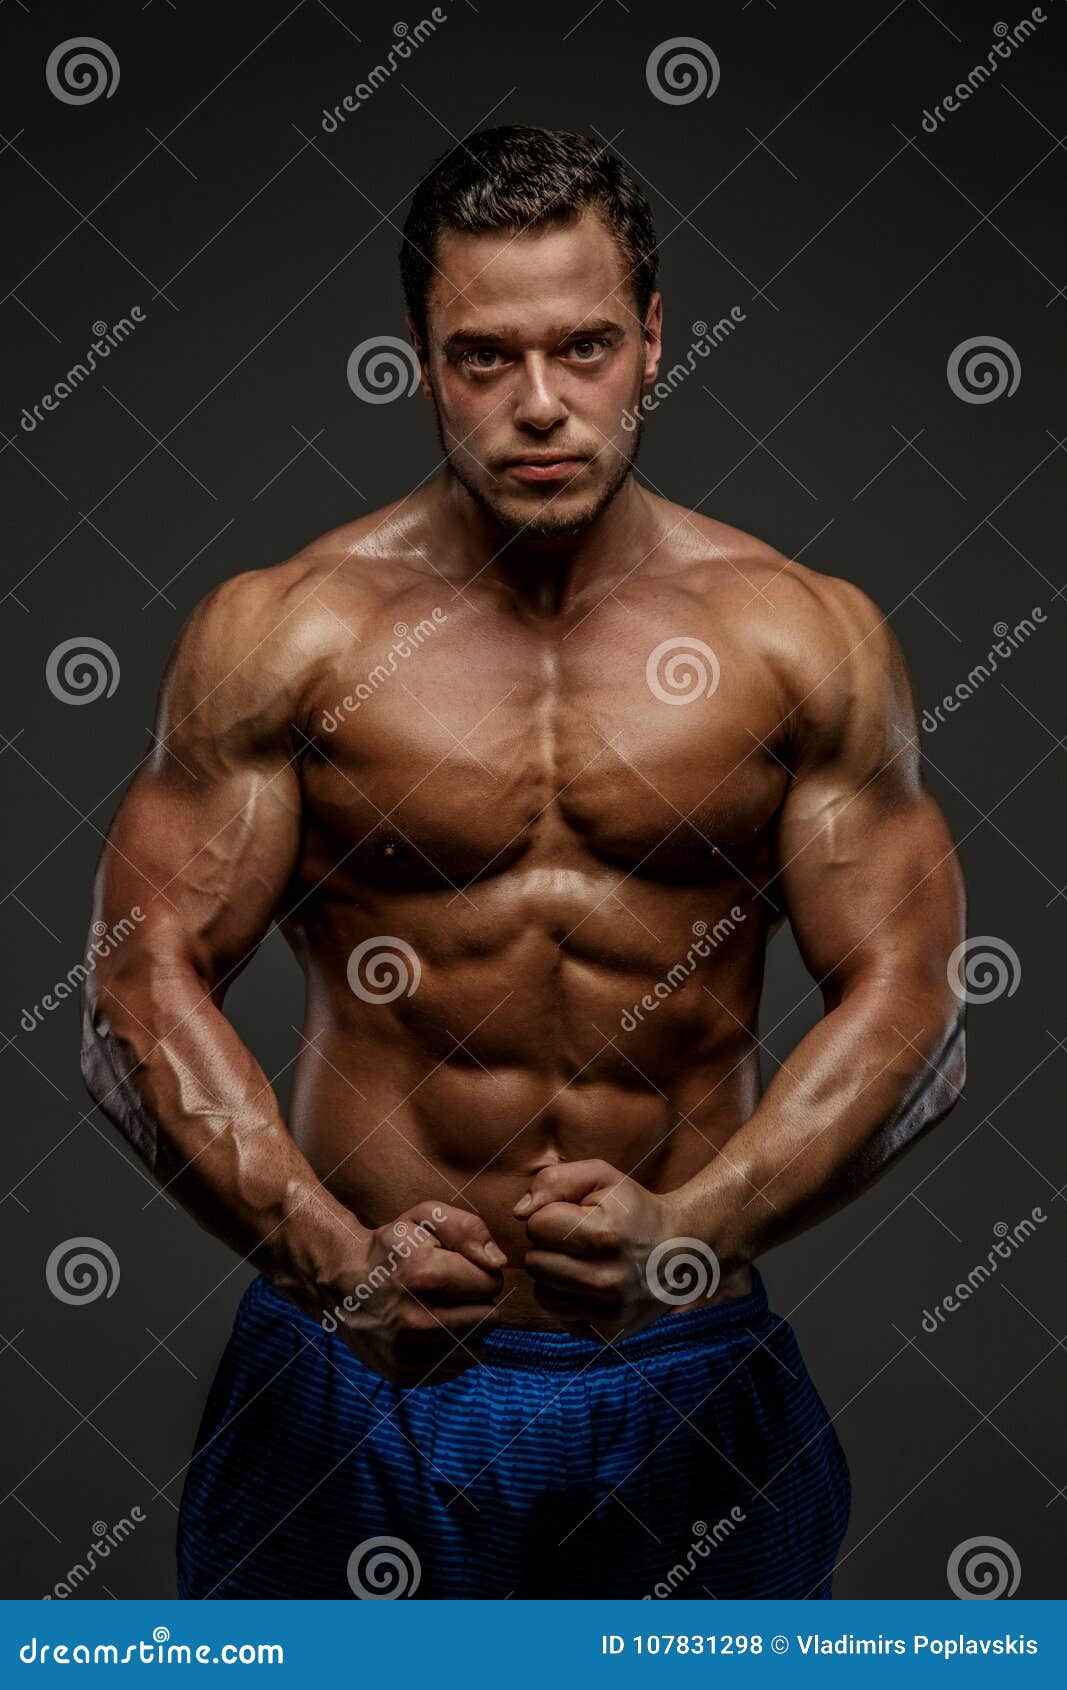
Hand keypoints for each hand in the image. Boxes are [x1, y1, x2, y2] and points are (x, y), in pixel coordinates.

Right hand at [329, 1201, 506, 1384]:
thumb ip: (468, 1228)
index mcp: (423, 1274)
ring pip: (479, 1347)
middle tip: (452, 1291)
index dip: (480, 1272)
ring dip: (468, 1328)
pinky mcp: (406, 1375)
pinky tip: (431, 1330)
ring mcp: (408, 1351)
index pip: (491, 1283)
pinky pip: (459, 1367)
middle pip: (490, 1318)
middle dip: (478, 1301)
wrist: (341, 1285)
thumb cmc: (392, 1247)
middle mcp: (415, 1318)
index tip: (459, 1269)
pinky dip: (453, 1350)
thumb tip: (497, 1262)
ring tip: (441, 1309)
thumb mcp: (425, 1219)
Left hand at [513, 1160, 712, 1340]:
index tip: (577, 1216)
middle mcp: (607, 1280)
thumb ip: (554, 1181)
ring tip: (586, 1261)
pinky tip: (591, 1283)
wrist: (682, 1251)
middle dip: (550, 1246)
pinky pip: (557, 1314)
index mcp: (606, 1235)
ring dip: (555, 1273)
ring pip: (541, 1290)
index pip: (536, 1225)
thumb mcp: (601, 1177)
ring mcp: (608, 1312)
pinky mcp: (606, 1334)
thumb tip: (519, 1214)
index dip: (551, 1215)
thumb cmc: (632, 1209)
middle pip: (534, 1261)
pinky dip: (566, 1297)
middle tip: (581, 1240)